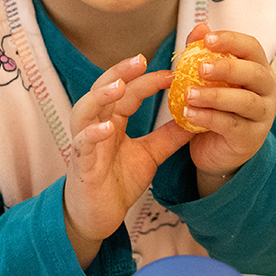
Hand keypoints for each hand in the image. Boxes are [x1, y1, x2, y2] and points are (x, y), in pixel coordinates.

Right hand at [62, 53, 192, 263]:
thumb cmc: (117, 182)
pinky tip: (107, 128)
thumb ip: (169, 137)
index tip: (173, 73)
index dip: (147, 80)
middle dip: (121, 73)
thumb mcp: (151, 155)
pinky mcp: (80, 163)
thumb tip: (195, 118)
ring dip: (101, 96)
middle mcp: (96, 125)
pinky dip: (93, 133)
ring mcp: (85, 143)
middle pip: (104, 90)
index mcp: (113, 121)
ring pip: (85, 110)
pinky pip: (82, 144)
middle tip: (141, 60)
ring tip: (119, 86)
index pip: (129, 92)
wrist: (100, 216)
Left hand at [177, 23, 275, 192]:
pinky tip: (189, 114)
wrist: (218, 151)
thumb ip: (203, 54)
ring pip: (244, 102)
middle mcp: (267, 91)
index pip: (252, 47)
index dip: (231, 40)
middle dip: (227, 68)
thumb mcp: (208, 81)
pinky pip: (231, 125)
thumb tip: (200, 27)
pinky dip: (209, 118)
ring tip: (189, 94)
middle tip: (200, 68)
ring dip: (215, 96)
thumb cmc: (216, 109)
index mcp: (258, 70)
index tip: (206, 39)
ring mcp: (263, 116)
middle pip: (254, 73)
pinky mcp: (251, 138)